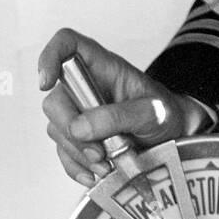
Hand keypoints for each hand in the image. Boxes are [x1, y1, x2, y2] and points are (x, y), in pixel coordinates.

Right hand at [38, 28, 196, 187]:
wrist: (173, 137)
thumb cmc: (165, 113)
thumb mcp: (154, 112)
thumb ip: (119, 116)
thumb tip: (79, 127)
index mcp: (103, 66)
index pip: (67, 44)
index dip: (50, 56)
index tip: (45, 83)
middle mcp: (85, 87)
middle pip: (55, 100)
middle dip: (71, 129)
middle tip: (98, 151)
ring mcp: (79, 112)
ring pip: (57, 130)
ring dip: (78, 152)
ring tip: (107, 164)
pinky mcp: (78, 138)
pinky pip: (64, 153)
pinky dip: (77, 166)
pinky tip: (95, 175)